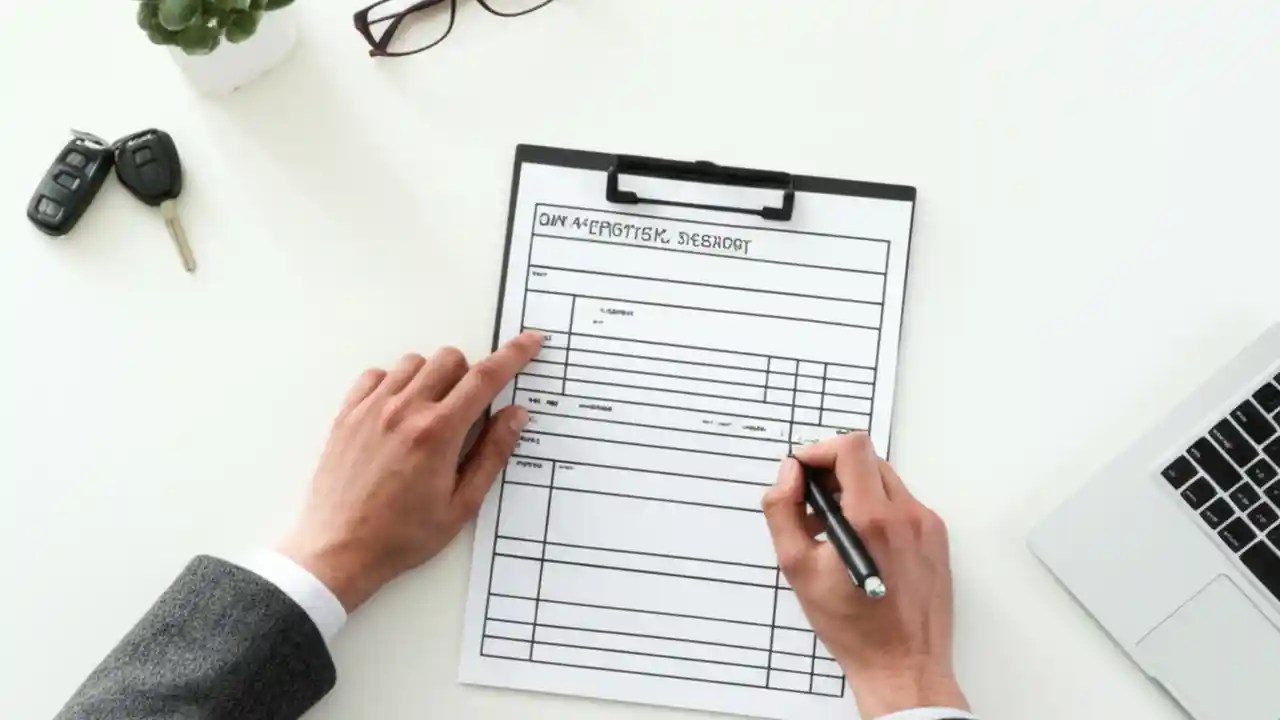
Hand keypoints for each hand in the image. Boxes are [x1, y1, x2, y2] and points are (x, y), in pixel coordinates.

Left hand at [277, 331, 543, 610]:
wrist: (339, 551)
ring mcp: (371, 409)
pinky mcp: (346, 415)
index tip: (530, 342)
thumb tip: (516, 415)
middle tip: (468, 408)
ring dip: (432, 377)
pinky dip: (394, 383)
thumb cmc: (402, 536)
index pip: (485, 378)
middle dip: (469, 374)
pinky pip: (376, 375)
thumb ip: (492, 454)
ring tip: (431, 412)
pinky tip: (398, 412)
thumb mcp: (461, 504)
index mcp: (438, 433)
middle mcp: (404, 411)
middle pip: (450, 359)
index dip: (514, 355)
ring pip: (414, 362)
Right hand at [762, 434, 967, 718]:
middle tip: (811, 503)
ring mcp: (927, 525)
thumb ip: (784, 511)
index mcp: (872, 518)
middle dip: (833, 471)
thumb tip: (789, 474)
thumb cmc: (851, 627)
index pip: (851, 448)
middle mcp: (907, 514)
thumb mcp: (798, 569)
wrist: (904, 666)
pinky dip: (876, 510)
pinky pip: (902, 504)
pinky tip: (860, 543)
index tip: (801, 472)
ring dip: (854, 490)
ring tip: (833, 529)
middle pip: (867, 460)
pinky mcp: (936, 537)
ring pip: (885, 480)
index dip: (820, 450)